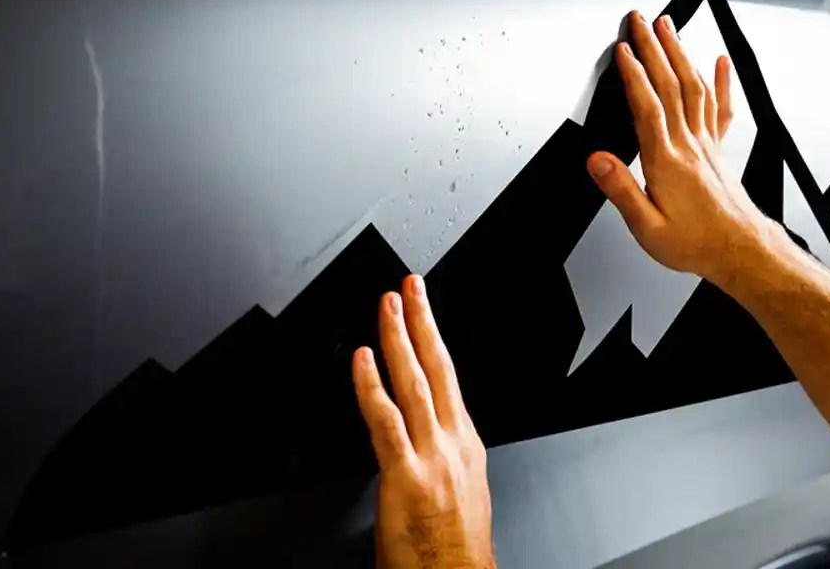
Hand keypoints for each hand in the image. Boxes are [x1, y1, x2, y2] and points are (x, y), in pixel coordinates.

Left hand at [353, 275, 494, 568]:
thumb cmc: (454, 550)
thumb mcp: (460, 493)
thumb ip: (442, 460)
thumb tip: (425, 442)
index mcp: (466, 446)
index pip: (449, 379)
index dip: (434, 340)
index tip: (423, 313)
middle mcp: (453, 444)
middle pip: (439, 368)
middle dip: (423, 322)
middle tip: (409, 287)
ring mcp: (432, 458)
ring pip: (415, 384)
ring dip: (400, 339)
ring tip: (388, 306)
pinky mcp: (407, 477)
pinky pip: (386, 422)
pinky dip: (372, 387)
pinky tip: (363, 359)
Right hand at [586, 11, 780, 289]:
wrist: (741, 251)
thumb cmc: (696, 243)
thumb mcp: (647, 227)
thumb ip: (621, 190)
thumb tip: (598, 160)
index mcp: (667, 162)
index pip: (648, 107)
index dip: (633, 75)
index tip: (622, 49)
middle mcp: (689, 145)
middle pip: (670, 85)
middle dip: (653, 48)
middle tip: (640, 20)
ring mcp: (707, 144)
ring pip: (694, 87)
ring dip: (680, 53)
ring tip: (669, 27)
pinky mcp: (718, 150)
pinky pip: (721, 108)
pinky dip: (722, 80)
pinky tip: (720, 61)